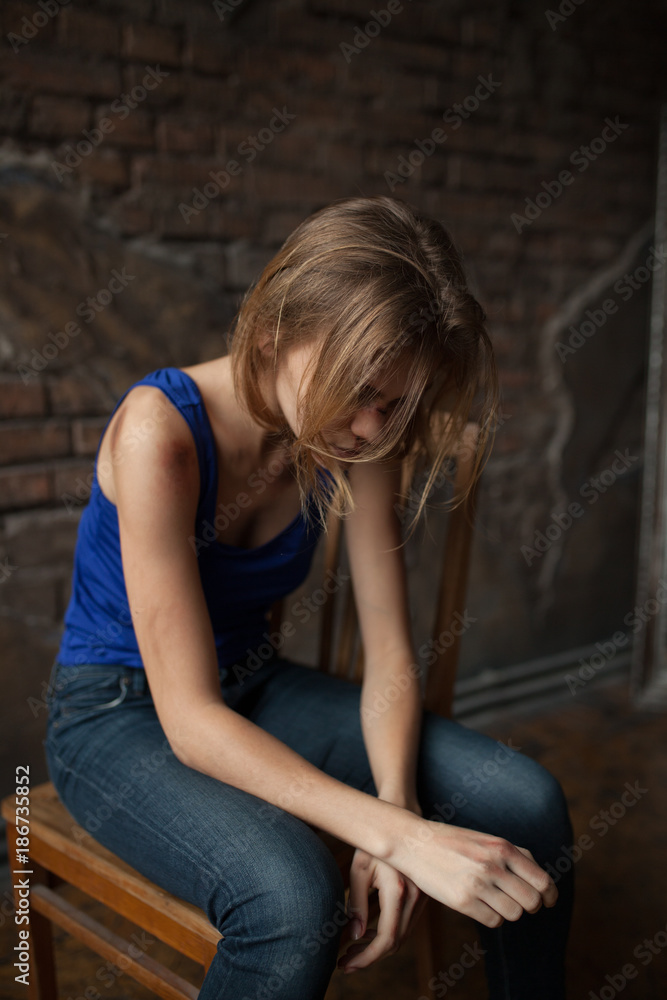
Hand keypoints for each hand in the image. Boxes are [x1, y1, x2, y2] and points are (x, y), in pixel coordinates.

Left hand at [337, 848, 425, 973]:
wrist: (401, 817)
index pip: (385, 939)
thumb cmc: (375, 840)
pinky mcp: (424, 894)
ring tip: (353, 949)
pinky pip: (408, 923)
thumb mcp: (359, 869)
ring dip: (379, 946)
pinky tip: (370, 932)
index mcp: (398, 889)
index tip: (345, 965)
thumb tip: (355, 937)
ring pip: (403, 935)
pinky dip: (390, 933)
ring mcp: (423, 896)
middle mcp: (415, 896)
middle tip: (345, 961)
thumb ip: (358, 905)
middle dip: (369, 956)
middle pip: (395, 942)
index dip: (365, 958)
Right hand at [392, 817, 557, 927]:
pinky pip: (493, 920)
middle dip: (528, 906)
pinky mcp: (462, 900)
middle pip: (532, 902)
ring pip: (514, 913)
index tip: (547, 901)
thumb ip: (514, 855)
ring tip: (493, 900)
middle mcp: (493, 865)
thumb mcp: (486, 839)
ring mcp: (477, 883)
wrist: (414, 841)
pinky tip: (479, 904)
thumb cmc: (453, 841)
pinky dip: (490, 916)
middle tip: (516, 902)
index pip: (542, 881)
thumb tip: (542, 881)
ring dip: (507, 911)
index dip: (549, 896)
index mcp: (502, 847)